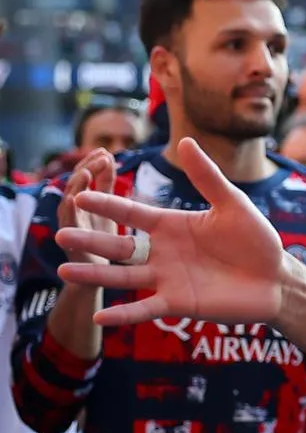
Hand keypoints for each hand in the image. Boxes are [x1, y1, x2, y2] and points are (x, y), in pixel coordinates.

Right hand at [53, 138, 287, 327]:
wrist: (277, 280)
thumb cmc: (257, 240)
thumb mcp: (232, 204)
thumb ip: (207, 176)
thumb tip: (186, 140)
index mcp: (171, 225)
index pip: (132, 212)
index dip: (108, 204)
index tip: (80, 193)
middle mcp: (162, 251)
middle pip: (120, 245)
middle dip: (92, 240)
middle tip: (60, 234)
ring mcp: (167, 278)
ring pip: (124, 275)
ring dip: (96, 275)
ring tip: (66, 271)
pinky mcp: (178, 303)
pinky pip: (145, 308)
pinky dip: (124, 313)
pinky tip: (101, 316)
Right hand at [56, 149, 118, 265]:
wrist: (106, 281)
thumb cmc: (109, 242)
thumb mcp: (109, 210)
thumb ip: (106, 185)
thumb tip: (108, 157)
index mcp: (86, 204)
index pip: (87, 178)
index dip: (94, 164)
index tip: (106, 150)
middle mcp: (75, 213)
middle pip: (77, 186)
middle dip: (86, 169)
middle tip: (101, 155)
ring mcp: (71, 228)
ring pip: (68, 204)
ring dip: (75, 187)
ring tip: (84, 172)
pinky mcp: (72, 245)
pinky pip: (68, 228)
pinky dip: (68, 212)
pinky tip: (72, 200)